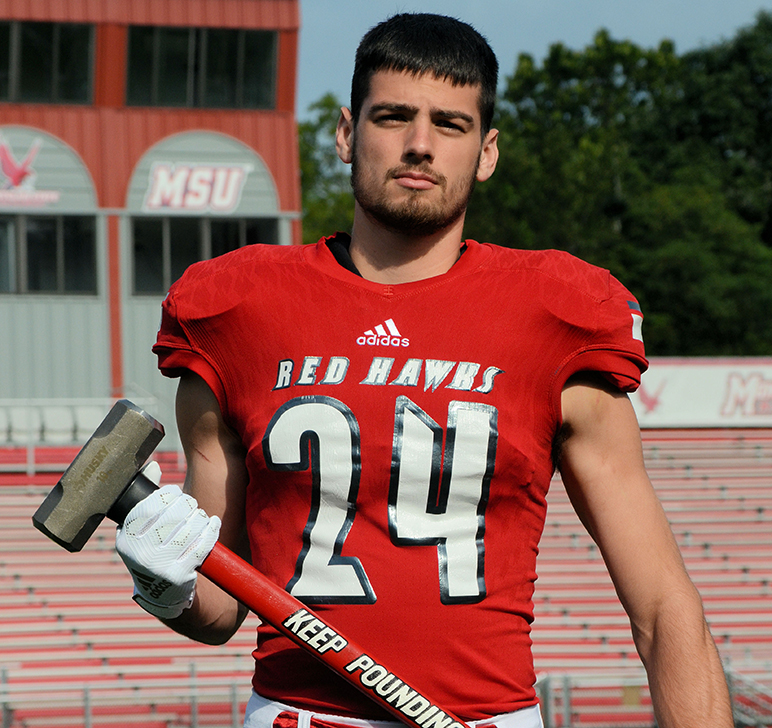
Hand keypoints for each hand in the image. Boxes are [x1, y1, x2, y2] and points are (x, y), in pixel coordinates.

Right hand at [115, 471, 220, 618]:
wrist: (161, 594)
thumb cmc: (153, 550)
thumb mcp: (141, 528)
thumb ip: (146, 498)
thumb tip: (153, 466)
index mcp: (127, 537)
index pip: (150, 505)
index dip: (168, 496)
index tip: (176, 494)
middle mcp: (140, 552)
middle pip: (173, 514)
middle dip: (187, 506)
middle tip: (191, 507)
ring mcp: (159, 565)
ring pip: (189, 527)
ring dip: (199, 518)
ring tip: (200, 518)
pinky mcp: (179, 575)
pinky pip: (201, 544)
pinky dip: (211, 530)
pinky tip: (212, 525)